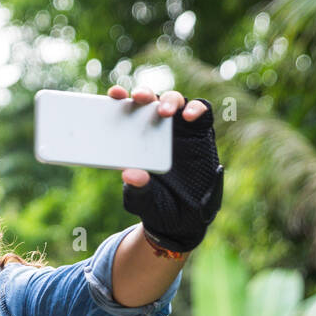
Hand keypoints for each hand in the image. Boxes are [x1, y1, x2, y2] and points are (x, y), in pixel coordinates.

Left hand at [109, 85, 223, 253]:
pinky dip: (197, 109)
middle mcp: (157, 129)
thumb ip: (137, 189)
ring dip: (169, 100)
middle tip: (139, 98)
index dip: (121, 99)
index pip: (127, 113)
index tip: (114, 94)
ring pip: (175, 101)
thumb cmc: (158, 206)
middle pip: (151, 101)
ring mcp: (180, 130)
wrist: (184, 221)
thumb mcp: (143, 201)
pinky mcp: (201, 133)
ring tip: (165, 112)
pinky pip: (202, 112)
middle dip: (145, 94)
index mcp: (136, 140)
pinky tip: (189, 116)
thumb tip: (128, 174)